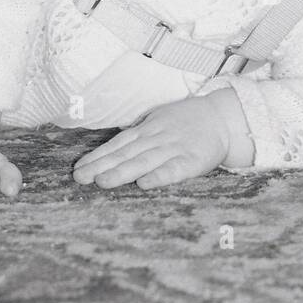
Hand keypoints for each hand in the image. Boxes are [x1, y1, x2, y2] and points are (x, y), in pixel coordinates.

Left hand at [73, 95, 231, 190]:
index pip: (117, 144)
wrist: (223, 119)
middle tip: (81, 178)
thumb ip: (138, 132)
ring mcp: (174, 149)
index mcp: (147, 130)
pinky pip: (174, 169)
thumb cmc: (187, 122)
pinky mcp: (192, 161)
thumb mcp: (159, 120)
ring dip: (123, 171)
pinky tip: (144, 184)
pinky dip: (159, 176)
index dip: (97, 156)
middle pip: (126, 153)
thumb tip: (114, 142)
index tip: (79, 169)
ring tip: (103, 181)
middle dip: (102, 165)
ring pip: (144, 161)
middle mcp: (156, 138)